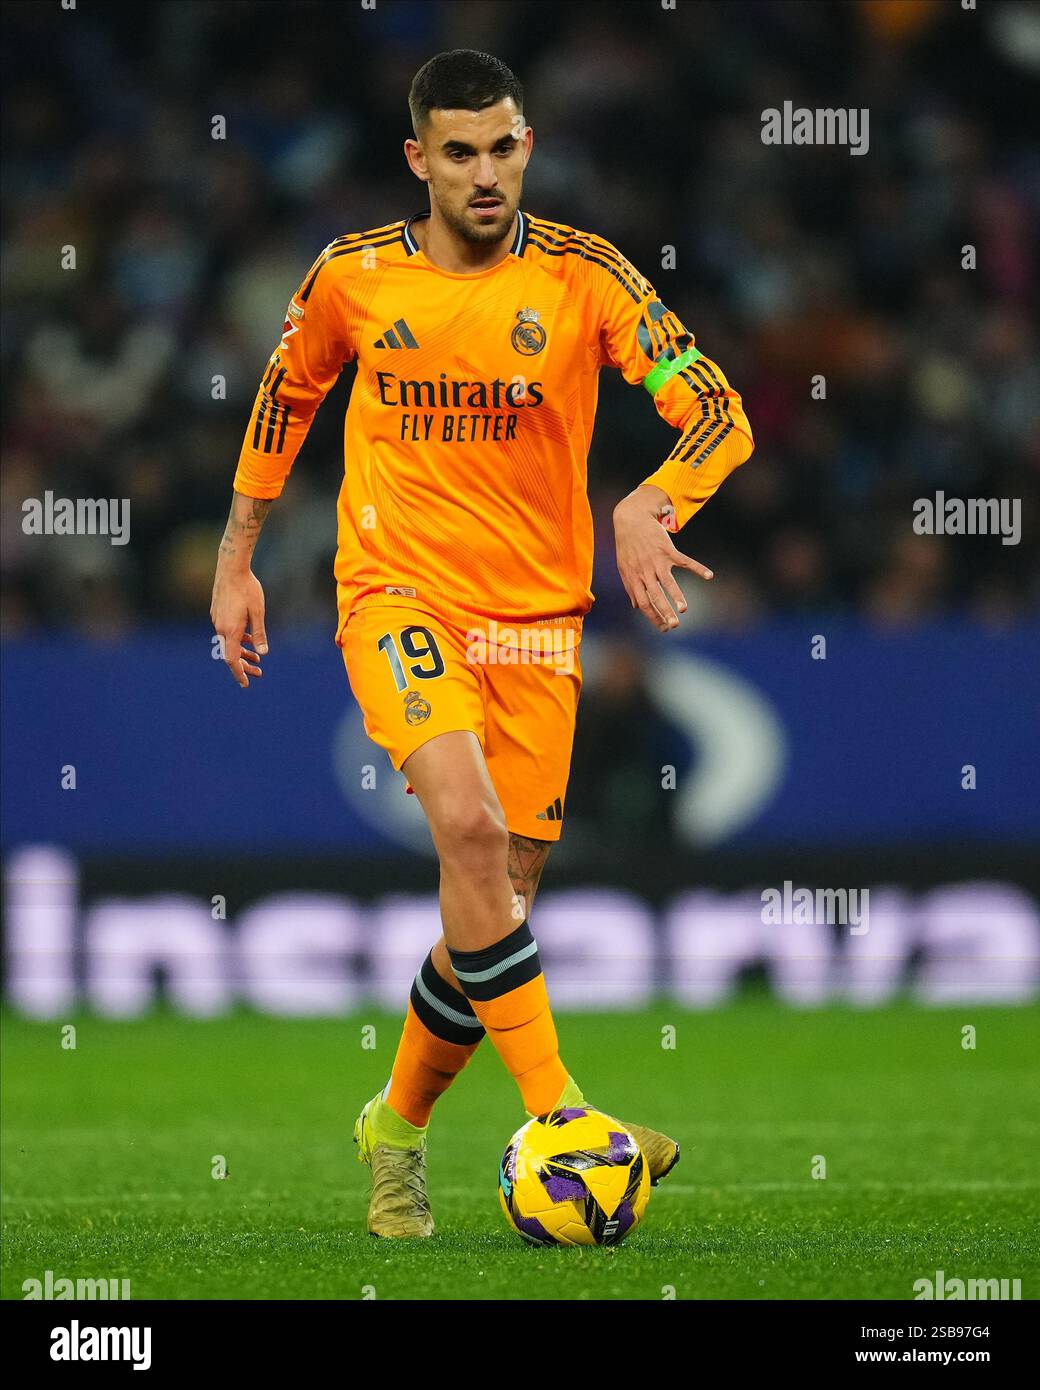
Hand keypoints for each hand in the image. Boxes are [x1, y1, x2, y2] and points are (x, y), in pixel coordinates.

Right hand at [210, 565, 267, 686]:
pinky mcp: (217, 613)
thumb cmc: (247, 588)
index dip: (239, 673)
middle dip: (244, 666)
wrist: (231, 568)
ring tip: (257, 658)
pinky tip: (248, 639)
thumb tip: (264, 652)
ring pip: (229, 643)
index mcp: (231, 630)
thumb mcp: (258, 612)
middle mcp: (221, 628)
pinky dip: (237, 640)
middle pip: (230, 655)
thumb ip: (259, 633)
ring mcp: (217, 620)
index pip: (232, 660)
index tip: (246, 683)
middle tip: (259, 673)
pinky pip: (226, 633)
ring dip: (242, 652)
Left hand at [613, 485, 712, 631]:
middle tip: (674, 625)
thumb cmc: (627, 546)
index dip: (653, 617)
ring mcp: (656, 560)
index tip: (664, 628)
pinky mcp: (667, 550)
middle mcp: (645, 571)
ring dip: (676, 596)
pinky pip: (684, 561)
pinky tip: (709, 576)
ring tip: (683, 609)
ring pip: (667, 582)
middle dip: (664, 612)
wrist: (631, 519)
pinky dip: (698, 568)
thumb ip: (630, 587)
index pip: (643, 603)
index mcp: (634, 578)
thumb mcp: (624, 567)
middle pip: (654, 596)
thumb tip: (635, 606)